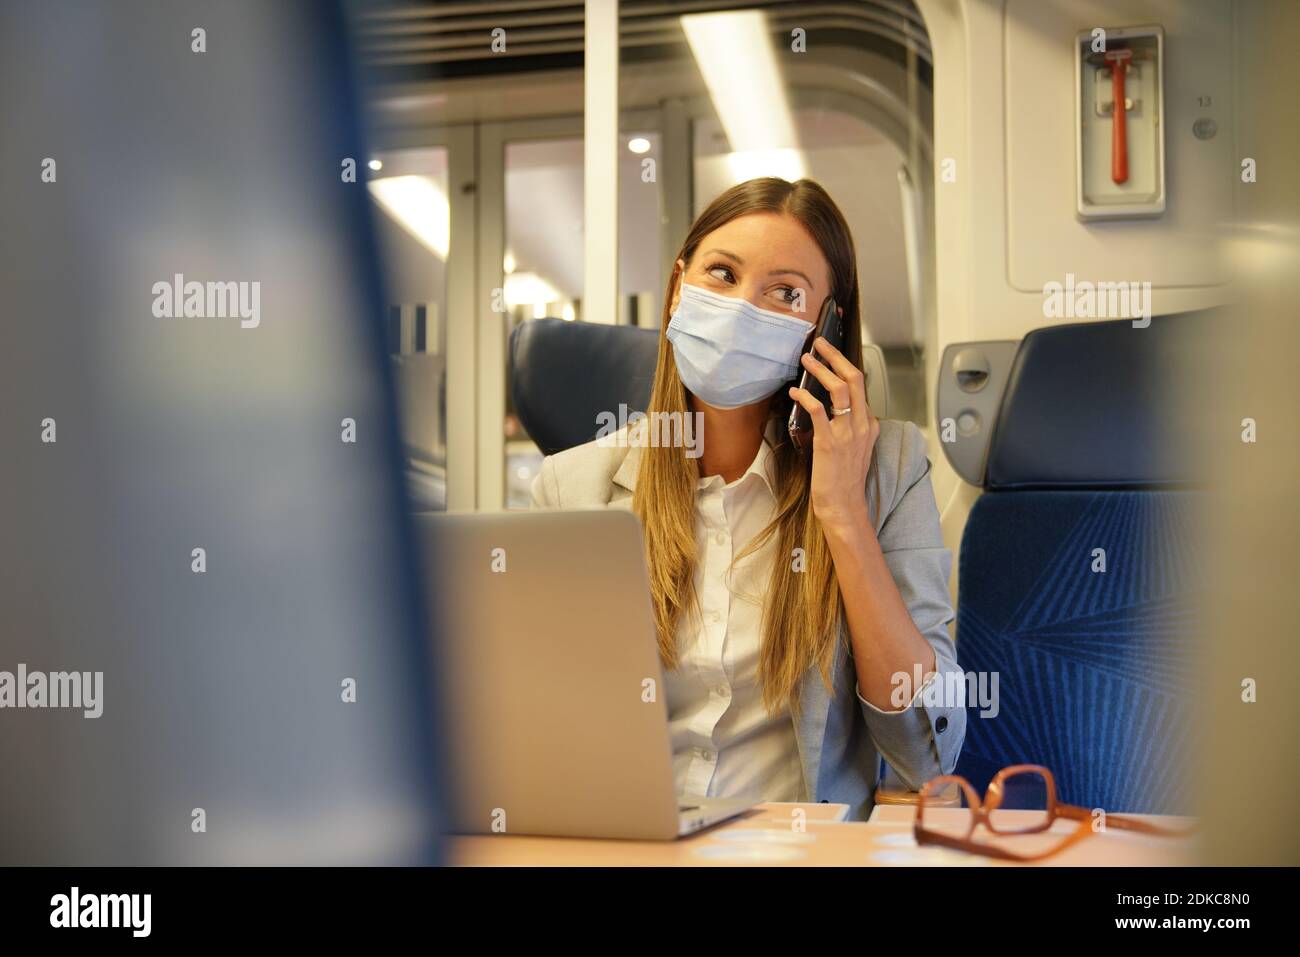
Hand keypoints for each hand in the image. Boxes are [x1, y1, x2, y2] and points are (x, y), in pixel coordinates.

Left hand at [787, 336, 878, 533]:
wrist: (843, 504)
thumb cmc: (844, 480)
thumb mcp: (854, 448)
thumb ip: (847, 427)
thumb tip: (827, 408)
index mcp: (869, 425)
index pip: (860, 386)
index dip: (843, 366)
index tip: (829, 356)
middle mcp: (861, 424)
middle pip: (854, 378)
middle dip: (835, 356)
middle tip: (820, 344)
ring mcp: (847, 432)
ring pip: (838, 388)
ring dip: (820, 370)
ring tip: (806, 360)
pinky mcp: (828, 441)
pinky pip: (818, 410)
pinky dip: (805, 397)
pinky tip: (794, 392)